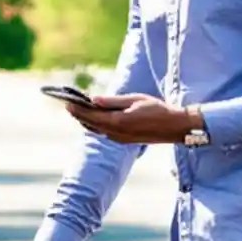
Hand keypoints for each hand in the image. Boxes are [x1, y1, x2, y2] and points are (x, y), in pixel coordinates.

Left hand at [68, 93, 199, 143]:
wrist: (174, 127)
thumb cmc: (156, 109)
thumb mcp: (134, 99)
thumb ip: (113, 101)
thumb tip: (94, 100)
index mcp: (118, 121)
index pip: (91, 115)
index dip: (78, 109)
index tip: (67, 101)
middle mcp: (116, 133)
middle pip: (91, 124)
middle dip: (79, 114)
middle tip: (68, 105)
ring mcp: (120, 139)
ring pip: (96, 130)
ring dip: (86, 120)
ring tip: (77, 110)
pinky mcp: (124, 140)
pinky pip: (104, 133)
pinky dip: (95, 125)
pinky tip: (93, 118)